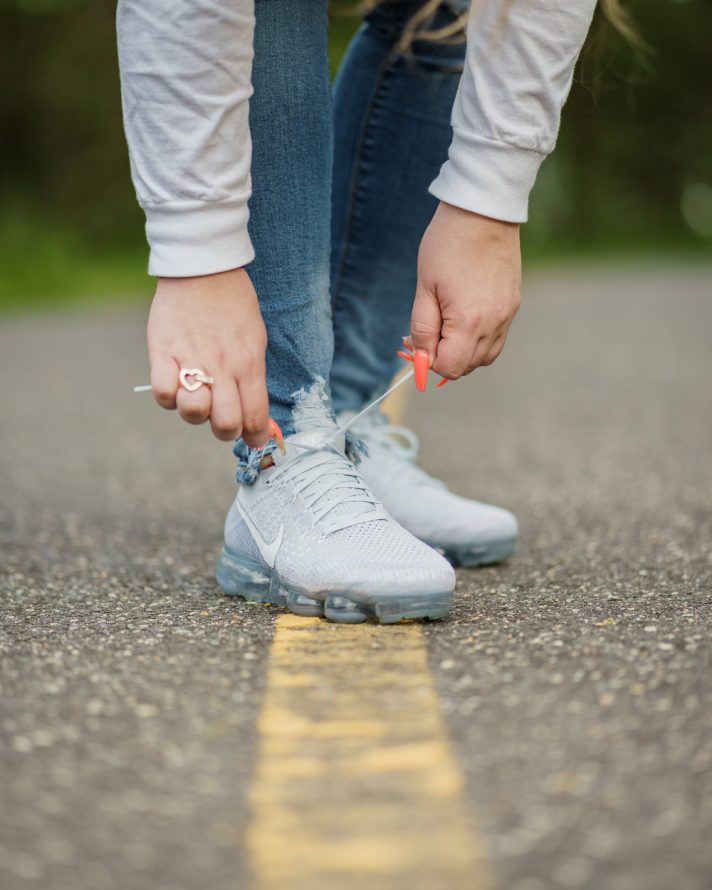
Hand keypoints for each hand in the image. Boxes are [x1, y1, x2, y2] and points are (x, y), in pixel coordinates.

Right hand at [147, 267, 270, 445]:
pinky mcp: (162, 352)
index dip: (254, 437)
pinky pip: (162, 394)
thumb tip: (254, 412)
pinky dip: (168, 396)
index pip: (255, 417)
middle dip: (225, 430)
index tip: (251, 439)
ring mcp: (191, 361)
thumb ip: (253, 377)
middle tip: (222, 418)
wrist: (203, 268)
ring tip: (197, 397)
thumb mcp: (256, 340)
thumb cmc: (234, 305)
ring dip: (195, 413)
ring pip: (193, 413)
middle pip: (225, 424)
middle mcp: (223, 367)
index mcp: (250, 364)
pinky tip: (175, 384)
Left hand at [410, 201, 521, 379]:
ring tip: (446, 324)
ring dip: (463, 351)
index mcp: (470, 322)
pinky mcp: (513, 304)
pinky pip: (497, 338)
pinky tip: (464, 316)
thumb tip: (421, 358)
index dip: (429, 361)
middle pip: (468, 366)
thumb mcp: (424, 288)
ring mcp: (508, 315)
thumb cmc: (447, 244)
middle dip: (445, 358)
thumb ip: (423, 328)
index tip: (417, 343)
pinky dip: (479, 339)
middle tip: (427, 332)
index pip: (449, 367)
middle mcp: (494, 324)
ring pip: (485, 356)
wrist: (483, 212)